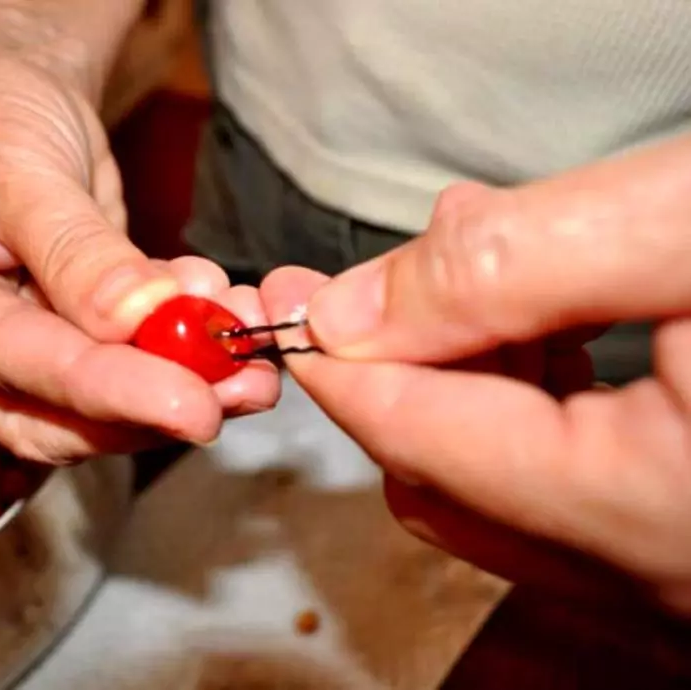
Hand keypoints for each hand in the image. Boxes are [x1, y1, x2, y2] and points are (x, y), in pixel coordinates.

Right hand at [0, 34, 278, 463]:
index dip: (106, 389)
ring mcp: (18, 345)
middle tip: (239, 389)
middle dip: (152, 408)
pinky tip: (230, 313)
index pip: (12, 363)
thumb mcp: (20, 166)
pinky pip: (132, 360)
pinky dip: (188, 347)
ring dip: (186, 381)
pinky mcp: (72, 335)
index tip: (190, 402)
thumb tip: (140, 321)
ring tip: (253, 352)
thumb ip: (77, 251)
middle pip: (54, 416)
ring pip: (102, 403)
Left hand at [260, 136, 690, 616]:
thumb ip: (503, 273)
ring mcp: (669, 565)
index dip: (332, 366)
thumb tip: (351, 314)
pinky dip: (523, 404)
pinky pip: (558, 488)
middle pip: (439, 477)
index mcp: (640, 506)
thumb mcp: (676, 234)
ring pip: (495, 483)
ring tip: (483, 272)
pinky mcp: (684, 536)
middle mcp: (649, 569)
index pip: (414, 441)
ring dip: (461, 376)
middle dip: (392, 367)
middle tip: (373, 282)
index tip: (278, 308)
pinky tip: (546, 327)